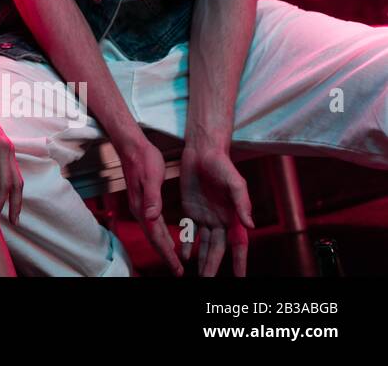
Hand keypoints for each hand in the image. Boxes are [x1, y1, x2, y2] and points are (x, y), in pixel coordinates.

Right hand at [116, 136, 183, 274]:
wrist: (131, 146)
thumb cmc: (143, 159)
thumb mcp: (151, 177)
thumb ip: (152, 197)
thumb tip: (151, 217)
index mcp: (143, 207)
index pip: (156, 236)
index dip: (167, 253)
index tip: (177, 268)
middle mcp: (140, 210)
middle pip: (154, 239)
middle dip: (166, 256)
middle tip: (178, 271)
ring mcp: (140, 206)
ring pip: (153, 233)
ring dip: (163, 247)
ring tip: (174, 260)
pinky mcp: (143, 201)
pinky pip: (153, 224)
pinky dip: (161, 235)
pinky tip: (168, 238)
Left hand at [178, 145, 253, 276]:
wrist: (202, 152)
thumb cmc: (223, 165)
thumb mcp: (235, 183)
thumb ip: (242, 204)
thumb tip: (250, 225)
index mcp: (234, 216)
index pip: (239, 244)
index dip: (239, 261)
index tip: (240, 278)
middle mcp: (221, 220)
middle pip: (219, 249)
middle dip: (215, 265)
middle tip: (209, 281)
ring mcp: (206, 217)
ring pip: (205, 244)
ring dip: (202, 259)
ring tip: (199, 276)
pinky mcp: (191, 210)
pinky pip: (189, 231)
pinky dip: (187, 244)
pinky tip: (183, 256)